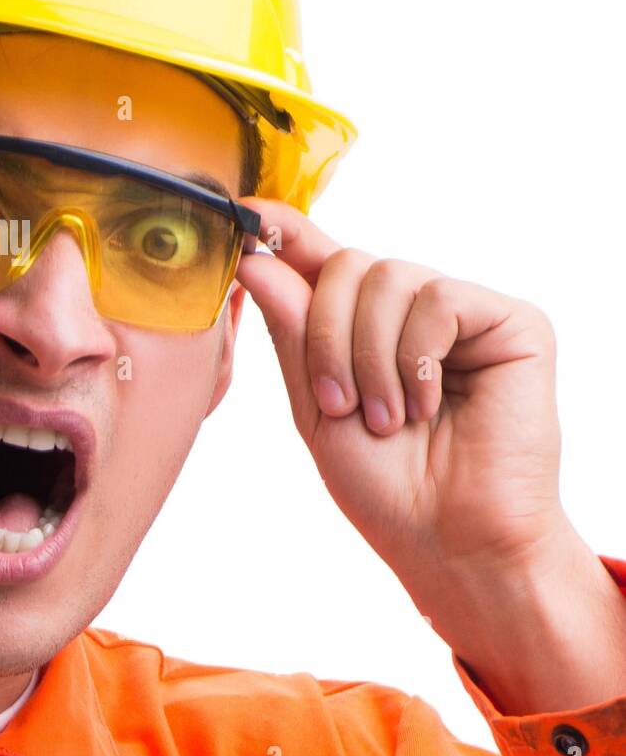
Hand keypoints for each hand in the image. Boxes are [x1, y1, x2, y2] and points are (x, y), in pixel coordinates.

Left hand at [233, 197, 570, 600]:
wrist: (448, 541)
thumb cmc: (385, 486)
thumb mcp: (314, 404)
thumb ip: (291, 330)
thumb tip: (254, 258)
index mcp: (362, 326)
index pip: (319, 258)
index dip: (282, 231)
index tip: (244, 214)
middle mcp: (411, 310)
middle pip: (344, 264)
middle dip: (326, 336)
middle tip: (341, 406)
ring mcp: (461, 312)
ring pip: (386, 275)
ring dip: (369, 356)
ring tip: (388, 417)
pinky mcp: (511, 322)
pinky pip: (438, 298)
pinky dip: (417, 356)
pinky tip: (427, 402)